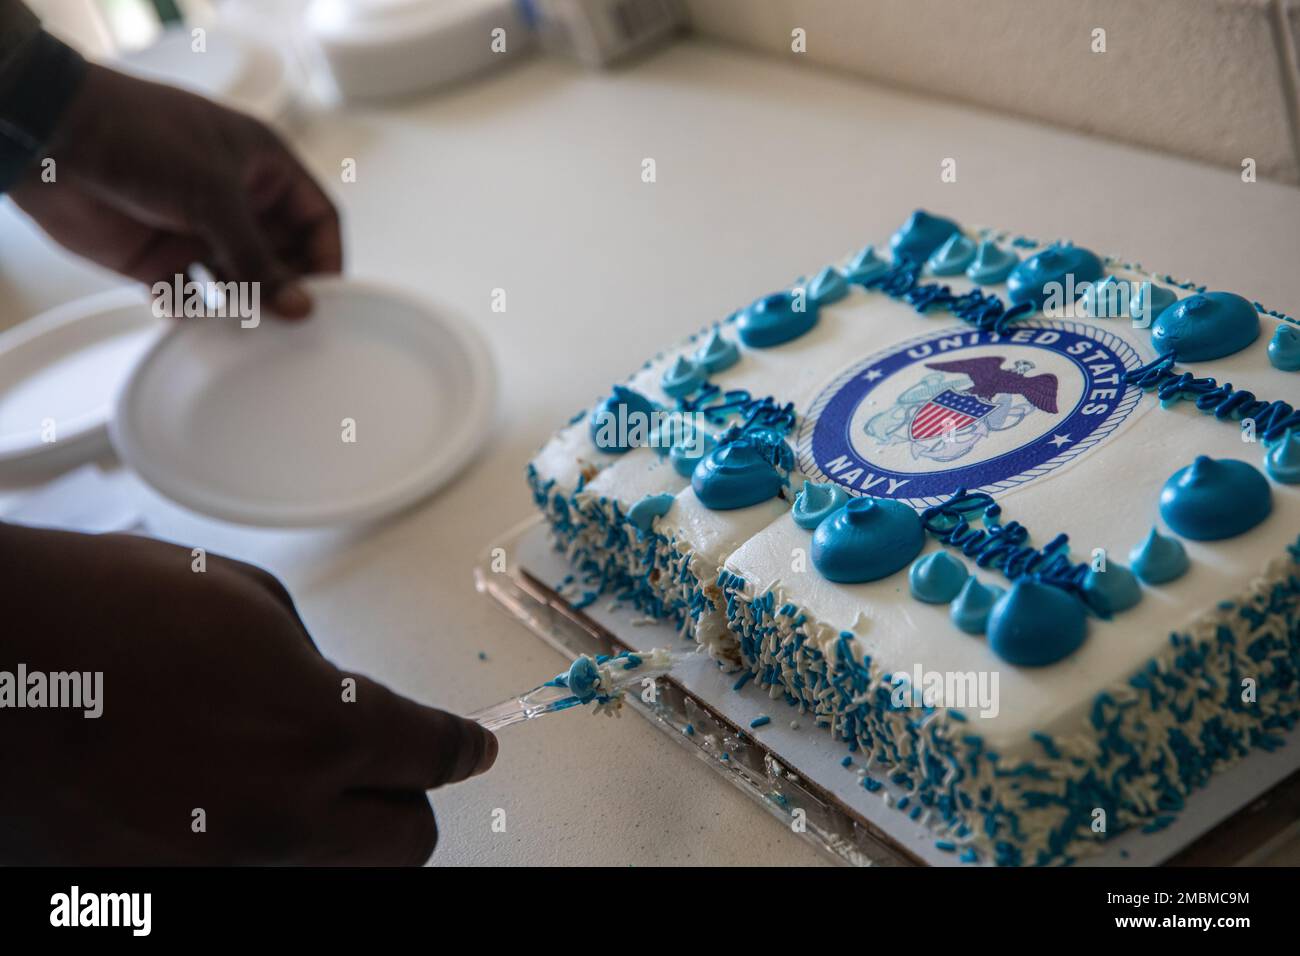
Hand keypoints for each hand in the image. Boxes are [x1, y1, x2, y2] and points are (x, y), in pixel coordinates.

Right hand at [0, 522, 494, 864]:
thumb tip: (332, 702)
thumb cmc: (91, 611)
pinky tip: (204, 796)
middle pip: (407, 844)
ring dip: (331, 830)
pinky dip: (246, 842)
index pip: (431, 755)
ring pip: (328, 873)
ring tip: (285, 779)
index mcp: (321, 732)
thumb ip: (313, 669)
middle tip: (395, 772)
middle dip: (410, 802)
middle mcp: (280, 820)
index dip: (460, 748)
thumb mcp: (242, 604)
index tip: (471, 750)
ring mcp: (215, 871)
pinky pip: (239, 874)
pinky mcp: (152, 897)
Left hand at [8, 63, 341, 317]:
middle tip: (294, 326)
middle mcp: (235, 199)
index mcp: (263, 167)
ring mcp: (198, 230)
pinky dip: (201, 318)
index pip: (316, 218)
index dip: (327, 258)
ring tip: (254, 335)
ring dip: (248, 308)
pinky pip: (193, 299)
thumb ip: (259, 259)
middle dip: (289, 289)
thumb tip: (300, 305)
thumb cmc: (136, 133)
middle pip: (283, 255)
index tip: (327, 301)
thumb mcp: (214, 195)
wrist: (52, 138)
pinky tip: (206, 332)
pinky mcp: (160, 258)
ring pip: (241, 281)